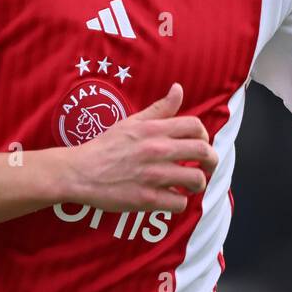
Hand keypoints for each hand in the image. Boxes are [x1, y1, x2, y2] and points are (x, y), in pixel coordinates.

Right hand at [57, 83, 218, 213]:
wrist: (80, 172)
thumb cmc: (106, 146)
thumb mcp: (132, 121)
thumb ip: (159, 108)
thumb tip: (178, 89)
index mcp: (154, 130)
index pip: (196, 126)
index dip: (204, 135)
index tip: (200, 143)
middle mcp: (157, 150)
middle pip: (203, 152)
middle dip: (212, 161)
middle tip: (208, 166)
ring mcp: (154, 176)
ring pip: (196, 180)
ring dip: (198, 183)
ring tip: (190, 184)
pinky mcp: (147, 199)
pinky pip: (179, 203)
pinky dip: (180, 202)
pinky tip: (172, 197)